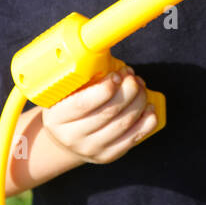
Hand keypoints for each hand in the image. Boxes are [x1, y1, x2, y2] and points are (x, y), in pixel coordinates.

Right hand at [42, 69, 158, 163]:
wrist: (66, 138)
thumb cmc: (69, 105)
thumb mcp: (66, 90)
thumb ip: (81, 75)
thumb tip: (105, 49)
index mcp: (56, 117)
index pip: (82, 104)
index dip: (105, 88)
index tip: (118, 75)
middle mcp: (71, 137)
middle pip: (108, 113)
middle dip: (128, 90)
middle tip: (133, 77)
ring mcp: (91, 149)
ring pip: (123, 123)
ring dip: (138, 101)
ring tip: (140, 86)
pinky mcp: (108, 156)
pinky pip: (134, 138)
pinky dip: (147, 121)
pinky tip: (149, 107)